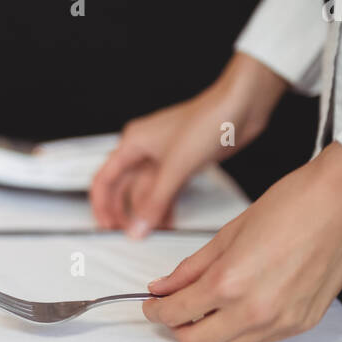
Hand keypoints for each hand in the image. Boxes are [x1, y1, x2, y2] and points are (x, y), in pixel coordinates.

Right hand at [89, 52, 286, 236]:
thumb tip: (137, 228)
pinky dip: (165, 205)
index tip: (105, 227)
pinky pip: (166, 189)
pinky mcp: (182, 162)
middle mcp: (144, 149)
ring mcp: (163, 156)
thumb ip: (155, 202)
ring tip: (150, 232)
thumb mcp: (175, 168)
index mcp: (132, 143)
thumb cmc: (206, 121)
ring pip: (146, 190)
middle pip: (123, 186)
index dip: (101, 205)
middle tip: (126, 234)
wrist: (240, 107)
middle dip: (123, 211)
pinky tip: (169, 220)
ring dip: (147, 211)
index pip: (104, 179)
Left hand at [141, 142, 341, 341]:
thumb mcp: (228, 234)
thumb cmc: (291, 206)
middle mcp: (254, 311)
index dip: (156, 310)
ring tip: (205, 308)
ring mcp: (281, 322)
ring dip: (208, 333)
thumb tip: (163, 286)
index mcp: (230, 283)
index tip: (152, 303)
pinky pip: (259, 341)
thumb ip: (192, 268)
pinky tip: (238, 307)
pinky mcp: (302, 324)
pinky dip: (240, 330)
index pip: (176, 313)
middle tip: (173, 309)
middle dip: (176, 328)